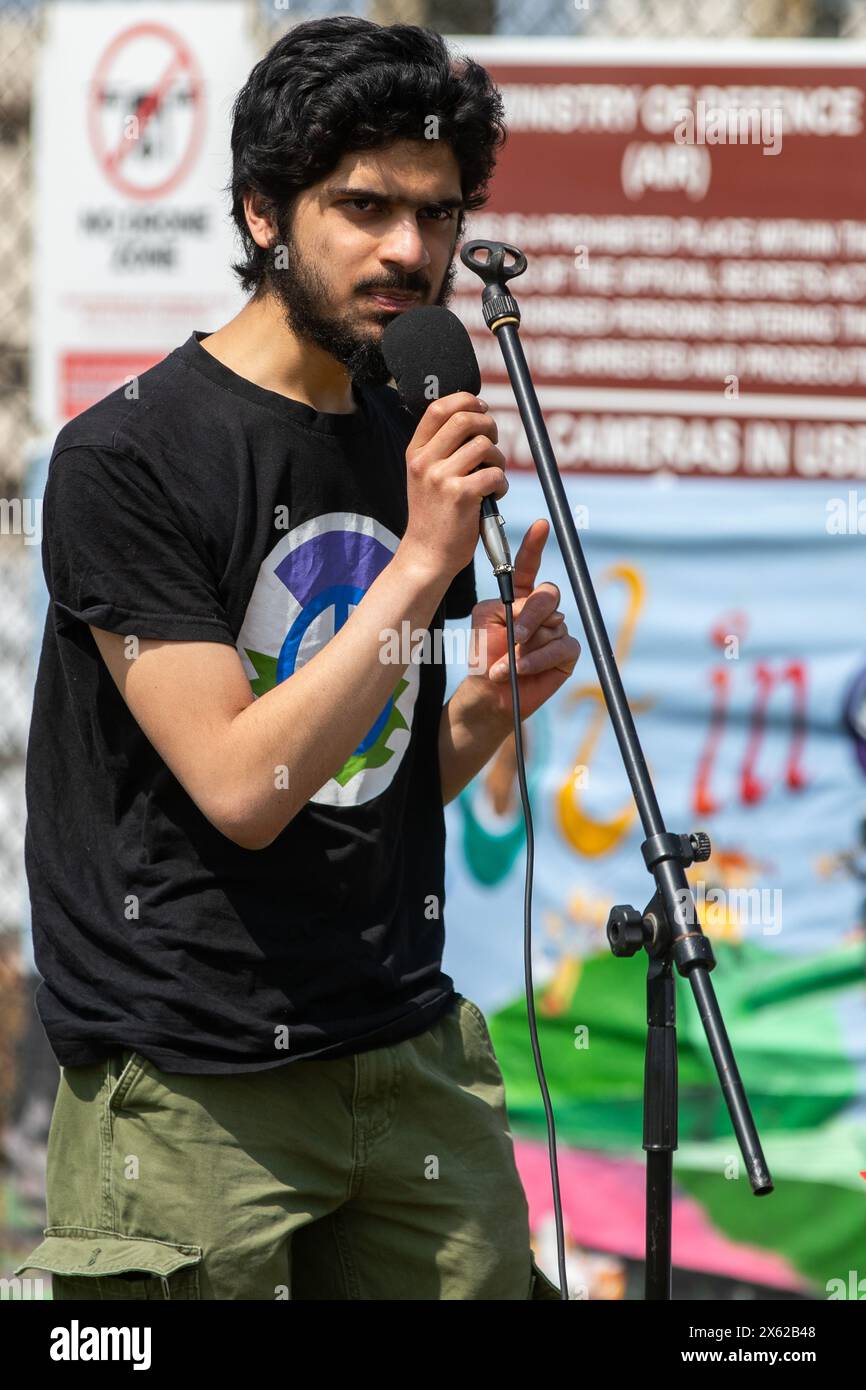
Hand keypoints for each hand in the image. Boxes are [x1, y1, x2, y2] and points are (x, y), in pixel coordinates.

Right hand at [399, 392, 508, 583]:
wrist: (426, 556)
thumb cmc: (434, 516)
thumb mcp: (425, 477)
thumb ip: (442, 449)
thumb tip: (475, 418)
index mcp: (415, 453)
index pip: (439, 408)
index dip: (466, 401)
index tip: (481, 409)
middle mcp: (425, 462)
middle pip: (466, 419)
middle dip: (488, 426)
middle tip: (492, 444)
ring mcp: (441, 478)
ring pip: (485, 446)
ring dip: (498, 460)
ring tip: (493, 478)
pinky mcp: (461, 496)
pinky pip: (495, 474)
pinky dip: (502, 484)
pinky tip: (495, 495)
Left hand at [468, 518, 579, 721]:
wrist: (489, 694)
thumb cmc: (484, 656)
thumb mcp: (485, 619)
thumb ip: (508, 603)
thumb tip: (543, 615)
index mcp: (518, 596)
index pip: (528, 566)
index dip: (534, 546)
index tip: (541, 525)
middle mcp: (540, 610)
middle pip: (549, 595)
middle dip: (531, 616)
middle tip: (513, 636)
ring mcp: (556, 630)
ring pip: (553, 625)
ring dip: (526, 647)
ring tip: (506, 665)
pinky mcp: (567, 653)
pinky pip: (562, 646)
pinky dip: (539, 658)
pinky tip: (522, 669)